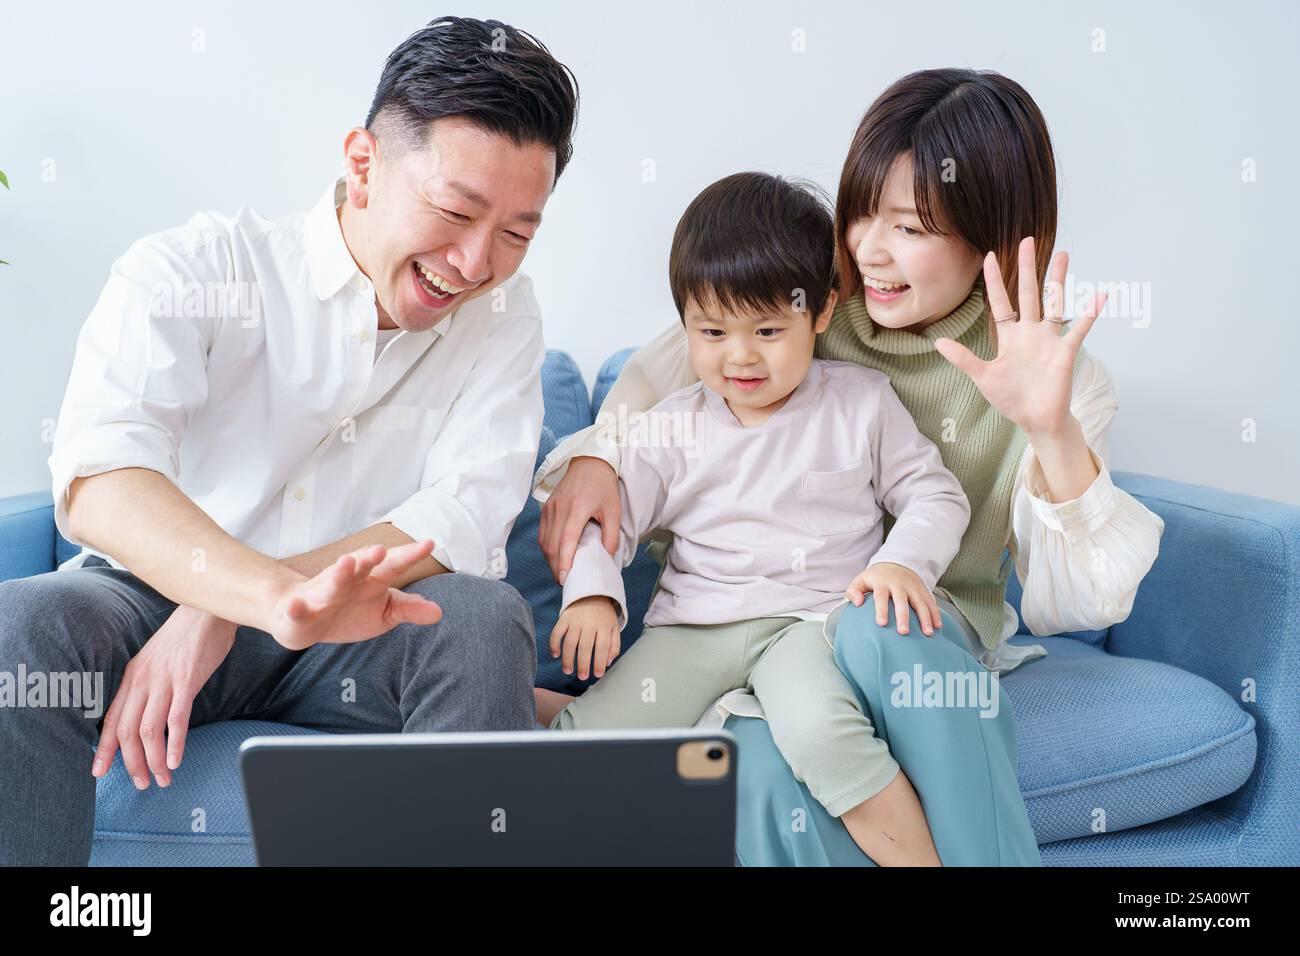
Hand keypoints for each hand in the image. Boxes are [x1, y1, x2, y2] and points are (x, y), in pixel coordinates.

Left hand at [92, 605, 236, 788]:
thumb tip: (149, 712)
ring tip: (162, 778)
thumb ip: (150, 684)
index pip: (111, 719)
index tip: (99, 772)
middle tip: (142, 783)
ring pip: (149, 730)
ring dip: (154, 760)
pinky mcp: (186, 680)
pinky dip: (175, 743)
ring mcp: (164, 680)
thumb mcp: (158, 659)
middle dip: (132, 763)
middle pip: (127, 731)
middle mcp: (143, 680)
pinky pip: (176, 718)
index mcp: (133, 676)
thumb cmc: (188, 635)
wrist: (208, 609)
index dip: (104, 749)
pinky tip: (177, 760)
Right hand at [268, 540, 442, 650]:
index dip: (410, 555)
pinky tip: (296, 605)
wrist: (305, 619)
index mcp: (372, 579)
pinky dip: (297, 607)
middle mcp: (349, 580)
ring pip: (332, 582)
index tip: (429, 544)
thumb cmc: (351, 611)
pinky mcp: (301, 612)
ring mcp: (324, 594)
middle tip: (381, 549)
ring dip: (339, 572)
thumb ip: (409, 609)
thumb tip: (439, 612)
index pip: (393, 565)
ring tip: (346, 562)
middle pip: (361, 566)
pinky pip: (299, 609)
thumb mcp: (384, 612)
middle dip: (370, 557)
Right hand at [539, 456, 620, 583]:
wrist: (589, 462)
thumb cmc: (603, 486)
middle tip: (566, 582)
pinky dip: (547, 548)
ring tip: (561, 572)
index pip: (566, 539)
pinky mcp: (546, 508)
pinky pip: (542, 533)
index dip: (564, 561)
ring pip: (544, 541)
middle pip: (552, 545)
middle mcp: (560, 508)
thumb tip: (606, 556)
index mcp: (577, 508)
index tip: (564, 578)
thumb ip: (611, 534)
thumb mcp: (614, 509)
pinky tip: (555, 556)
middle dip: (557, 567)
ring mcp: (550, 508)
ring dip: (551, 559)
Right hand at [549, 595, 621, 679]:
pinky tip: (555, 655)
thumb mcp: (614, 628)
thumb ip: (614, 646)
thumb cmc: (604, 616)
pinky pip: (557, 632)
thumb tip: (607, 663)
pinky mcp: (564, 618)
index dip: (599, 662)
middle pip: (585, 646)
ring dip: (567, 659)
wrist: (592, 592)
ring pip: (570, 642)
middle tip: (582, 677)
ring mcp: (575, 621)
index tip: (598, 674)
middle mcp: (589, 624)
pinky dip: (554, 644)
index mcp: (603, 627)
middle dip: (583, 664)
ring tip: (568, 671)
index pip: (602, 647)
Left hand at [845, 562, 942, 636]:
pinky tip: (938, 626)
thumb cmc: (875, 578)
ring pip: (920, 602)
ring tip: (927, 633)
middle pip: (902, 600)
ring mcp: (913, 587)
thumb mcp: (861, 580)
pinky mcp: (923, 589)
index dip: (881, 610)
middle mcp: (899, 584)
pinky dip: (936, 613)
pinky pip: (931, 601)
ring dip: (925, 617)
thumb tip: (857, 603)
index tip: (882, 624)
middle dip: (903, 616)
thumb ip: (853, 591)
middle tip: (904, 632)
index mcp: (882, 583)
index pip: (881, 597)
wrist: (896, 563)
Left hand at [934, 237, 1107, 440]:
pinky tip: (1099, 296)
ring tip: (1063, 254)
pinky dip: (1089, 314)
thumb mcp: (982, 376)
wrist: (1035, 420)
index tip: (989, 256)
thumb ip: (963, 358)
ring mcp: (1049, 340)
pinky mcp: (1065, 352)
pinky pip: (1079, 330)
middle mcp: (1030, 332)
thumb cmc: (1011, 399)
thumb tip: (937, 341)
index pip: (1000, 302)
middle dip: (1027, 268)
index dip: (994, 281)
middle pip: (1028, 293)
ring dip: (1058, 280)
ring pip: (1054, 302)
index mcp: (1009, 337)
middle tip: (1026, 241)